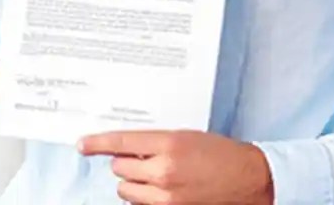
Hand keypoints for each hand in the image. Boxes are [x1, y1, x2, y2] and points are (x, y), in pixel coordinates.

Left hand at [77, 130, 272, 204]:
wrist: (250, 178)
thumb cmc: (221, 154)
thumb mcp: (185, 137)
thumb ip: (154, 141)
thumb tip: (127, 147)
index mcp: (168, 144)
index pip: (120, 142)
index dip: (97, 143)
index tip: (83, 145)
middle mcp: (163, 171)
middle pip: (119, 168)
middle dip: (126, 162)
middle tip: (142, 158)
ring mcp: (166, 196)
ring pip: (125, 189)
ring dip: (133, 182)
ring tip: (153, 175)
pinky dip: (144, 197)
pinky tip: (159, 189)